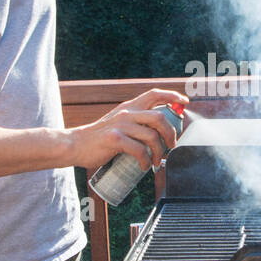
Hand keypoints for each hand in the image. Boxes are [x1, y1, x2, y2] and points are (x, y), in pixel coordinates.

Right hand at [68, 89, 189, 171]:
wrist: (76, 145)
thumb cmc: (100, 138)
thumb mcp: (119, 123)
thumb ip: (135, 122)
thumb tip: (159, 129)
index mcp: (129, 107)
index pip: (154, 93)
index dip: (172, 96)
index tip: (185, 102)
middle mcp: (127, 113)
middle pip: (160, 117)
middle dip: (171, 133)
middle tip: (171, 147)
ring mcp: (120, 125)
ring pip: (152, 136)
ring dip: (159, 152)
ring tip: (156, 162)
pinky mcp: (114, 139)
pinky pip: (139, 150)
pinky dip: (145, 161)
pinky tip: (143, 167)